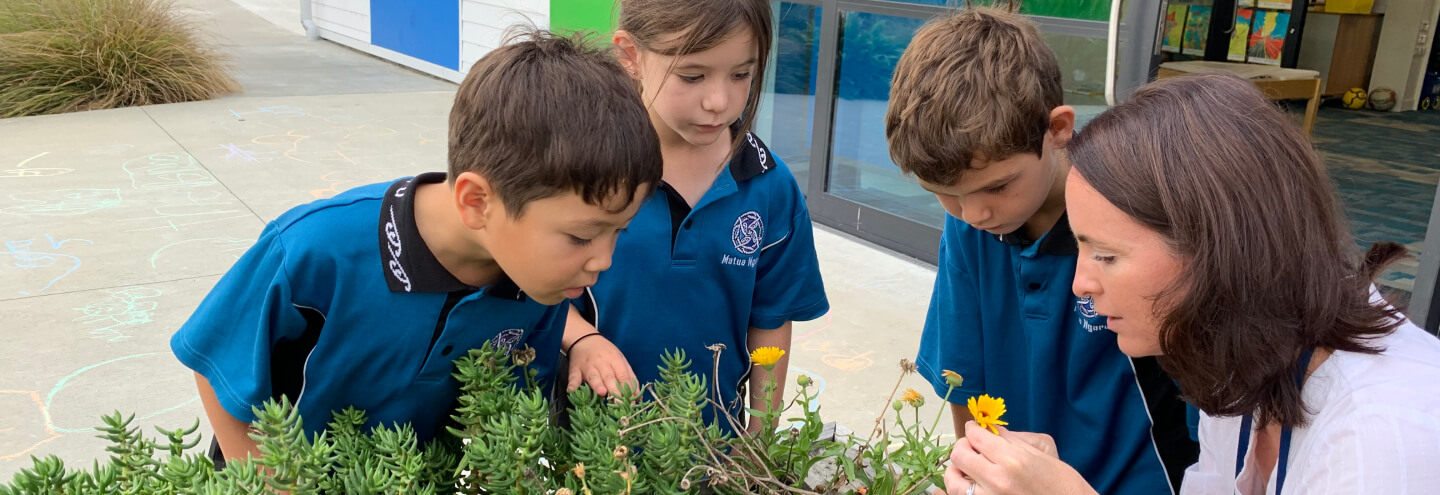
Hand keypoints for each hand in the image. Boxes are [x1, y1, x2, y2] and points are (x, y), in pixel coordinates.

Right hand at [566, 334, 637, 396]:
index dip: (628, 389)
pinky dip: (572, 384)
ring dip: (597, 385)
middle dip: (615, 390)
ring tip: (602, 393)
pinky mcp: (575, 370)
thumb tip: (638, 398)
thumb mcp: (620, 360)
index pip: (623, 375)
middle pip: (609, 377)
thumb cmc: (606, 353)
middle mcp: (602, 363)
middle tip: (620, 403)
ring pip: (593, 376)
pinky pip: (573, 377)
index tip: (632, 402)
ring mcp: (588, 366)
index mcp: (615, 360)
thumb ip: (629, 378)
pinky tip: (572, 390)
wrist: (584, 339)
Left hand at [944, 421, 1096, 494]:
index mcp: (1012, 459)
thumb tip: (990, 429)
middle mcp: (998, 480)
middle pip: (960, 456)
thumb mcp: (1040, 454)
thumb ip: (1010, 440)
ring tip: (965, 468)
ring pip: (954, 483)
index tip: (974, 428)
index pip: (977, 436)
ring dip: (955, 472)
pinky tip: (968, 484)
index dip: (973, 429)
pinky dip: (960, 491)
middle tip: (970, 446)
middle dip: (963, 446)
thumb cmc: (1063, 483)